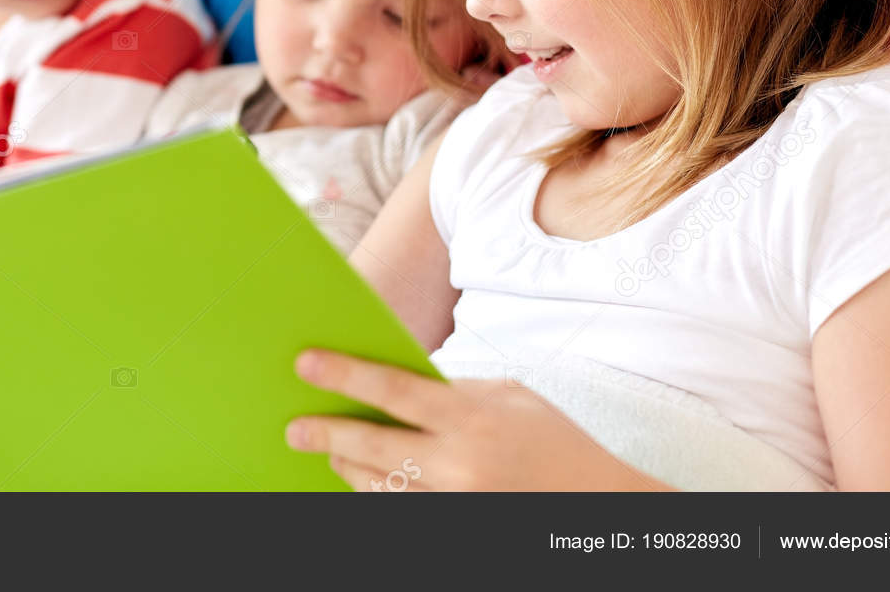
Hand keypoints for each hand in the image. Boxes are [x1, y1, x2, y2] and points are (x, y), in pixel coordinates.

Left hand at [284, 349, 668, 490]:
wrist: (595, 502)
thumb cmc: (550, 439)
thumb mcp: (508, 396)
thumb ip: (452, 391)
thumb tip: (394, 387)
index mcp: (471, 416)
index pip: (393, 390)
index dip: (345, 374)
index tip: (306, 363)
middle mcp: (458, 464)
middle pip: (372, 445)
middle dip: (327, 433)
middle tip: (294, 427)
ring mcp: (454, 503)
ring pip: (378, 486)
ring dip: (347, 466)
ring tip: (331, 450)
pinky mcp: (452, 527)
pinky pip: (400, 510)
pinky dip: (378, 493)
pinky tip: (363, 479)